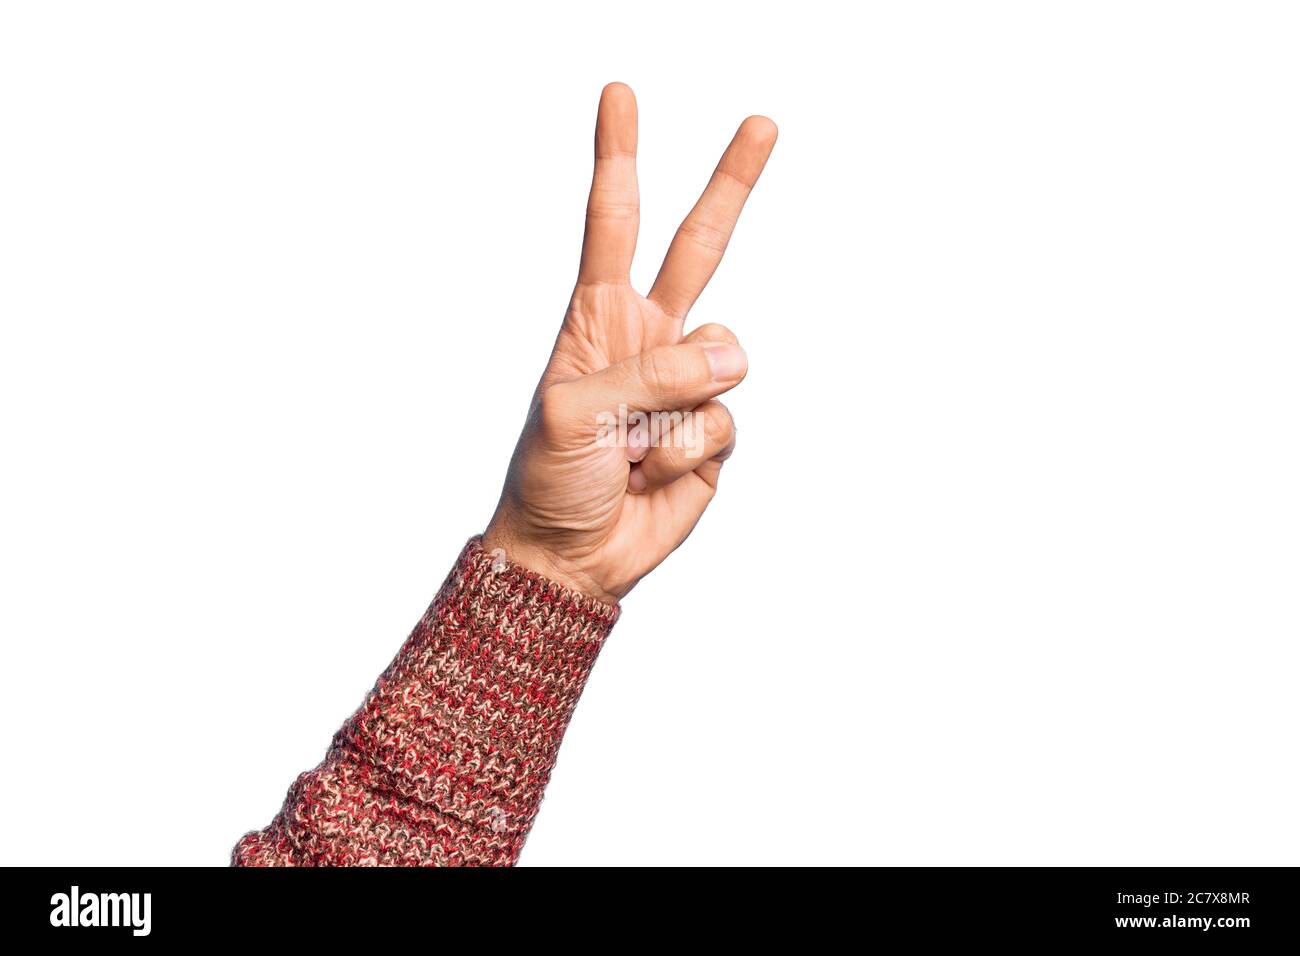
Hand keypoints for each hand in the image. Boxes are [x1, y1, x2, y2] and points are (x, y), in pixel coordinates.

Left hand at [483, 83, 776, 603]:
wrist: (572, 557)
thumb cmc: (550, 479)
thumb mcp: (573, 414)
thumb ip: (650, 374)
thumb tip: (731, 355)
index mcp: (598, 319)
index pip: (613, 224)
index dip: (618, 159)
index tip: (619, 97)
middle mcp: (649, 339)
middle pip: (699, 248)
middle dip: (731, 185)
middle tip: (762, 123)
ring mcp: (686, 386)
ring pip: (724, 360)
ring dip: (675, 412)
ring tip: (630, 450)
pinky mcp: (713, 436)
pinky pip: (725, 423)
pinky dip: (687, 454)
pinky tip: (652, 474)